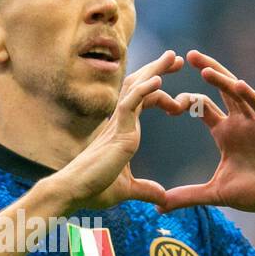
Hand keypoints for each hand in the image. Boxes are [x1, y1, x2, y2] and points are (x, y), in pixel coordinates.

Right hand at [46, 50, 188, 212]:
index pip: (142, 102)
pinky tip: (159, 80)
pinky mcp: (117, 132)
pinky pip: (131, 103)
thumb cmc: (94, 189)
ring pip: (136, 88)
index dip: (159, 93)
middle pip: (140, 87)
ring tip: (174, 57)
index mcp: (123, 131)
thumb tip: (162, 198)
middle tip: (178, 58)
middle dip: (159, 71)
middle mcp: (120, 123)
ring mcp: (118, 125)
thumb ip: (146, 190)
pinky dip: (144, 89)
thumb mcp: (128, 190)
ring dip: (155, 71)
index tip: (179, 96)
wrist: (75, 193)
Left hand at [160, 50, 254, 220]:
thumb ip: (187, 196)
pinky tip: (239, 85)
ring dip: (223, 80)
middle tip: (187, 54)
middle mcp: (240, 122)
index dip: (186, 102)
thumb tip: (158, 206)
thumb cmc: (254, 193)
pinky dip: (251, 97)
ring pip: (239, 95)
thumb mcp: (214, 194)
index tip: (169, 104)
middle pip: (221, 89)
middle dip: (207, 71)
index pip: (202, 107)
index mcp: (225, 132)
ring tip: (205, 68)